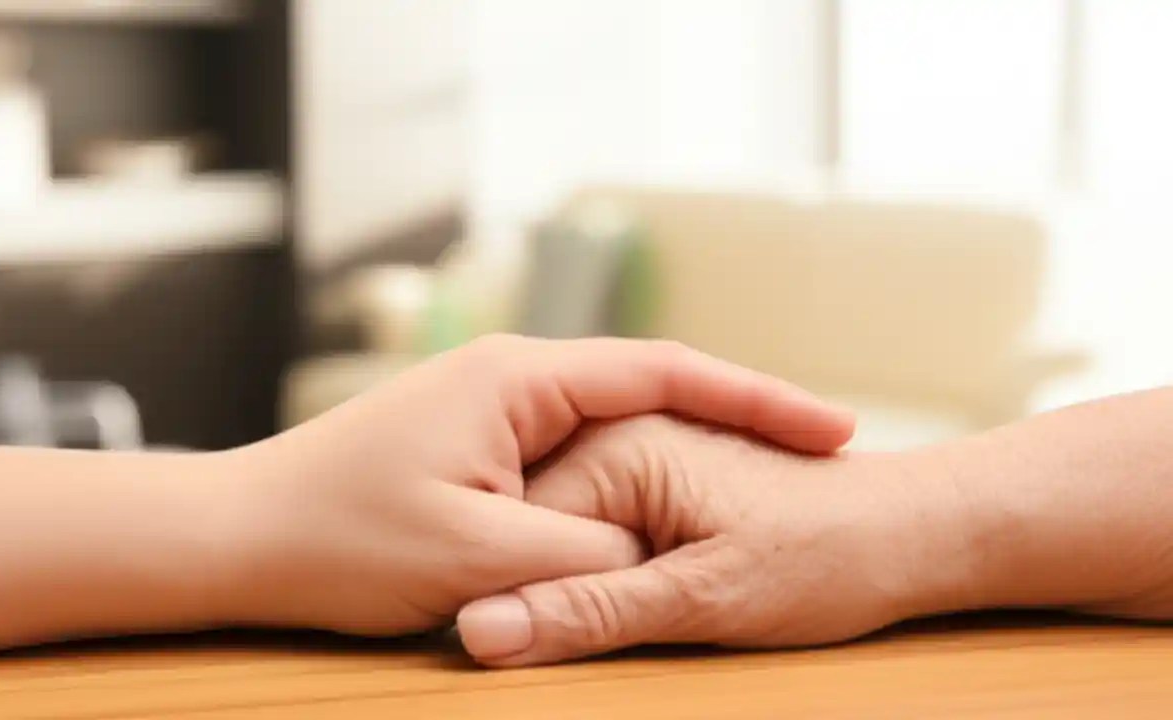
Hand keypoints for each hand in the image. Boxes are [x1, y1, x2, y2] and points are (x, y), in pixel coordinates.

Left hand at [220, 336, 855, 635]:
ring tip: (765, 474)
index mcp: (519, 377)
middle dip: (737, 415)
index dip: (758, 398)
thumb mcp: (473, 557)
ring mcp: (489, 410)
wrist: (237, 535)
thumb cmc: (340, 537)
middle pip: (651, 387)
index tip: (831, 430)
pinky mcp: (473, 450)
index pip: (668, 369)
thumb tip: (651, 561)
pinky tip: (660, 513)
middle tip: (818, 448)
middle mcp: (509, 376)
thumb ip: (579, 560)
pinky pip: (575, 458)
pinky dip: (626, 485)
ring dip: (686, 449)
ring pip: (615, 427)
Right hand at [457, 414, 961, 665]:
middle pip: (536, 523)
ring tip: (633, 609)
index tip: (521, 643)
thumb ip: (590, 612)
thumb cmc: (827, 556)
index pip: (514, 525)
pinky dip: (607, 566)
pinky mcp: (662, 476)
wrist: (914, 530)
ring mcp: (641, 452)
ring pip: (568, 528)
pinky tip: (635, 596)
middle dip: (543, 583)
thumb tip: (481, 634)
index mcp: (619, 446)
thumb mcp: (703, 600)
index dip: (512, 591)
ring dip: (578, 578)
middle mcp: (621, 433)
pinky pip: (602, 523)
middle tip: (590, 632)